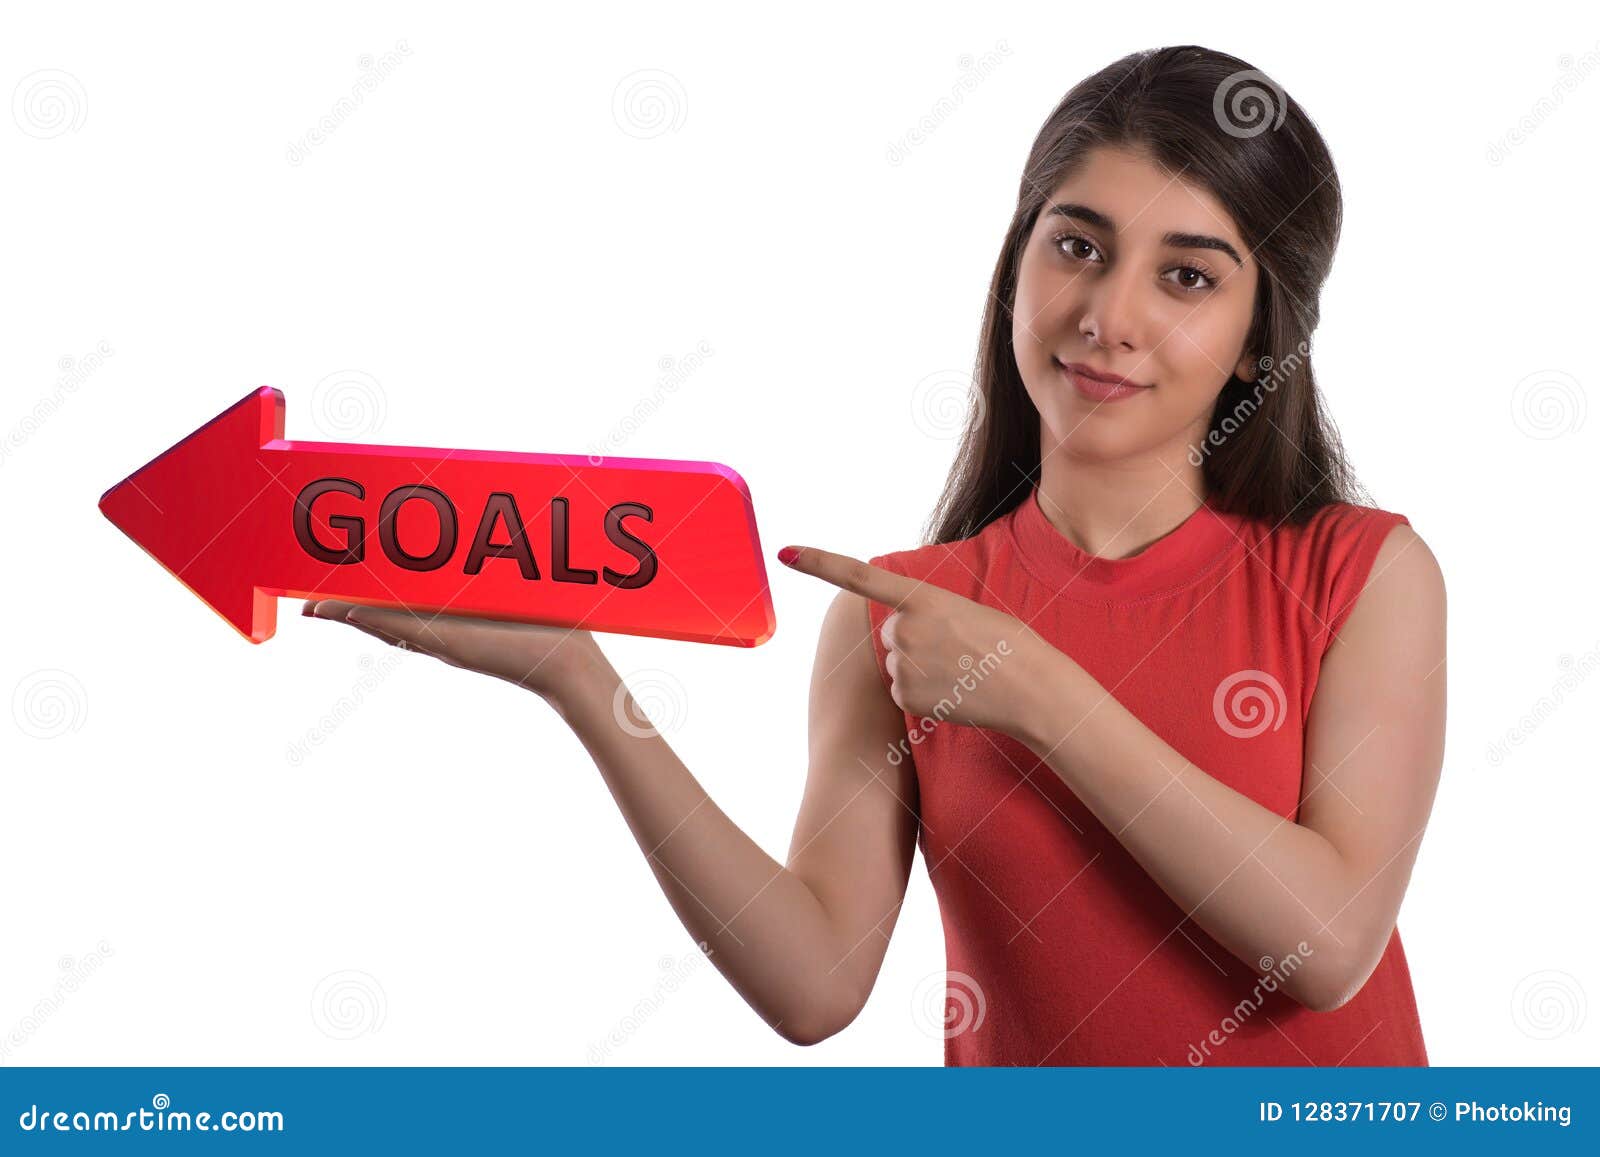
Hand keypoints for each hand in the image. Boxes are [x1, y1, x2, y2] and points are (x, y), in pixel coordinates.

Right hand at [301, 600, 607, 705]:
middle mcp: (442, 629)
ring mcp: (442, 639)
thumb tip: (487, 535)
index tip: (332, 583)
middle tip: (306, 600)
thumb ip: (488, 573)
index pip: (397, 604)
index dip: (362, 595)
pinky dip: (375, 623)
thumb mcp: (512, 593)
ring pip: (383, 623)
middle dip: (341, 605)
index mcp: (451, 616)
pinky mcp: (451, 646)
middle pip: (379, 614)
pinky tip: (348, 614)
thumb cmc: (550, 626)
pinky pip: (402, 631)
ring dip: (347, 614)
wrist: (568, 662)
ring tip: (314, 606)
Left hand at [778, 545, 1048, 736]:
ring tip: (961, 671)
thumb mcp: (966, 610)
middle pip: (892, 633)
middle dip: (917, 640)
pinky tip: (955, 692)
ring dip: (923, 668)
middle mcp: (904, 629)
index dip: (819, 563)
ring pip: (898, 663)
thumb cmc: (1006, 644)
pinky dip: (925, 693)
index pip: (859, 576)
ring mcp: (904, 664)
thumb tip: (895, 633)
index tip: (785, 552)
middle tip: (958, 649)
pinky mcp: (906, 696)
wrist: (1030, 688)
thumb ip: (926, 613)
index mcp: (921, 598)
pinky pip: (903, 692)